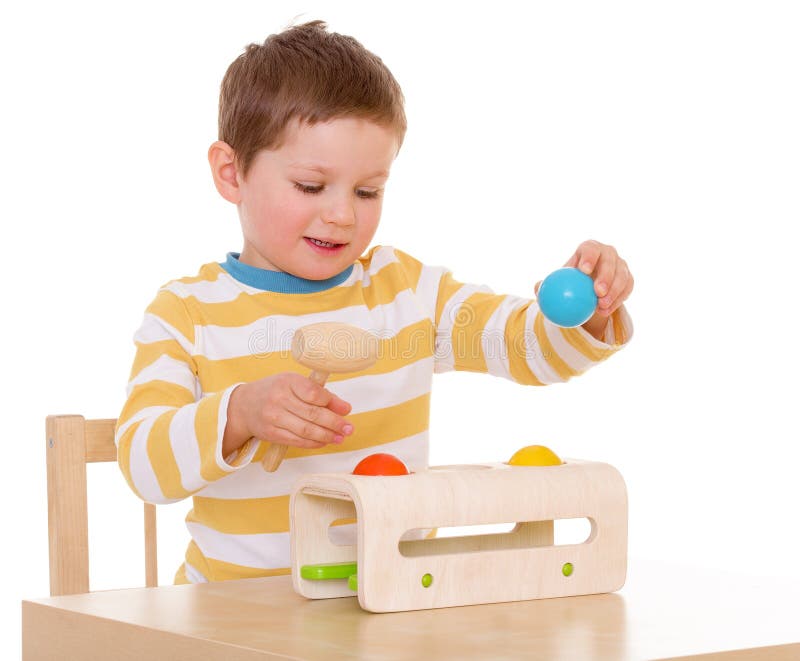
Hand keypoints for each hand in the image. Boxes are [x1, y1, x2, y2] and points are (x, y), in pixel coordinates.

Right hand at [223, 373, 352, 455]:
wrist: (244, 406)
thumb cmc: (275, 391)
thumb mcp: (294, 384)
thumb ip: (319, 394)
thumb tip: (344, 408)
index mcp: (287, 381)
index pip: (313, 393)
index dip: (332, 403)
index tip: (346, 409)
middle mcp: (279, 399)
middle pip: (312, 414)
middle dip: (335, 423)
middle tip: (349, 428)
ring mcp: (274, 418)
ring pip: (306, 430)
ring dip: (327, 436)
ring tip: (340, 437)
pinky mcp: (272, 434)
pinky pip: (297, 441)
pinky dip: (314, 443)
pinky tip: (325, 441)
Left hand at [535, 240, 633, 339]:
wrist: (585, 292)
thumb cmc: (567, 284)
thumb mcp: (556, 284)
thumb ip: (546, 285)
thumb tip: (537, 287)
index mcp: (588, 249)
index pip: (590, 248)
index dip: (589, 256)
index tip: (583, 271)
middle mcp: (607, 253)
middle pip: (609, 260)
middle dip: (606, 275)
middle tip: (597, 292)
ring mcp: (620, 265)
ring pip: (622, 276)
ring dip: (613, 292)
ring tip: (602, 306)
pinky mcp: (628, 279)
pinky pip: (627, 289)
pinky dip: (617, 301)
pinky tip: (606, 311)